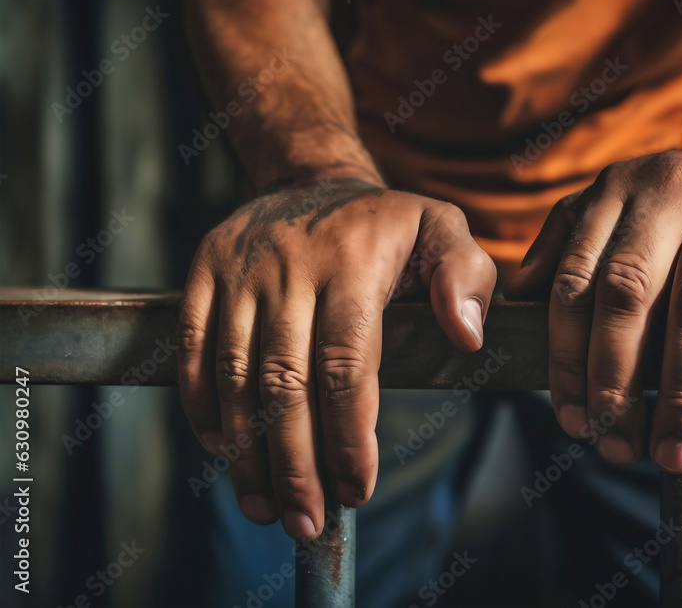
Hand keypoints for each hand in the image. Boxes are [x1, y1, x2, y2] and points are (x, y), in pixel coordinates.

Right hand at [177, 176, 496, 539]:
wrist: (313, 180)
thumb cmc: (388, 224)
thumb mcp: (444, 230)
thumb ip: (467, 278)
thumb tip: (467, 336)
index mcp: (353, 262)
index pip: (347, 363)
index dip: (349, 434)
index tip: (358, 488)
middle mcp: (290, 267)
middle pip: (285, 381)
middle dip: (296, 463)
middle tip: (310, 522)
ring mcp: (241, 270)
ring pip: (234, 374)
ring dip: (248, 450)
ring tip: (267, 507)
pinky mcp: (204, 273)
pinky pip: (194, 348)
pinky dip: (201, 404)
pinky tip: (224, 449)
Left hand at [505, 150, 681, 472]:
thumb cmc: (671, 216)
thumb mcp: (609, 211)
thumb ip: (563, 248)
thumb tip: (518, 300)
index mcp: (613, 193)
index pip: (576, 284)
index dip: (569, 359)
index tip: (575, 423)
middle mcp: (667, 192)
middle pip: (629, 294)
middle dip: (617, 381)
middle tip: (617, 449)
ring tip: (673, 448)